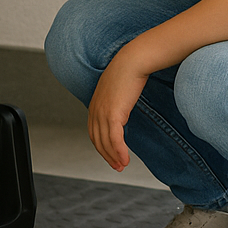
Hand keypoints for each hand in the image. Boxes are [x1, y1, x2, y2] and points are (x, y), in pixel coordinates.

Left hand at [87, 45, 151, 171]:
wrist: (133, 61)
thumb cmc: (129, 72)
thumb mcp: (118, 89)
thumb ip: (116, 102)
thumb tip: (122, 112)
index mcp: (95, 104)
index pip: (94, 132)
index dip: (102, 146)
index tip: (111, 155)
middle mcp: (95, 109)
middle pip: (97, 140)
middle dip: (107, 155)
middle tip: (117, 166)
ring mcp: (102, 112)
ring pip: (105, 142)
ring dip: (114, 156)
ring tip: (122, 166)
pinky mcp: (113, 113)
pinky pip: (115, 138)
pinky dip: (119, 151)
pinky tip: (126, 159)